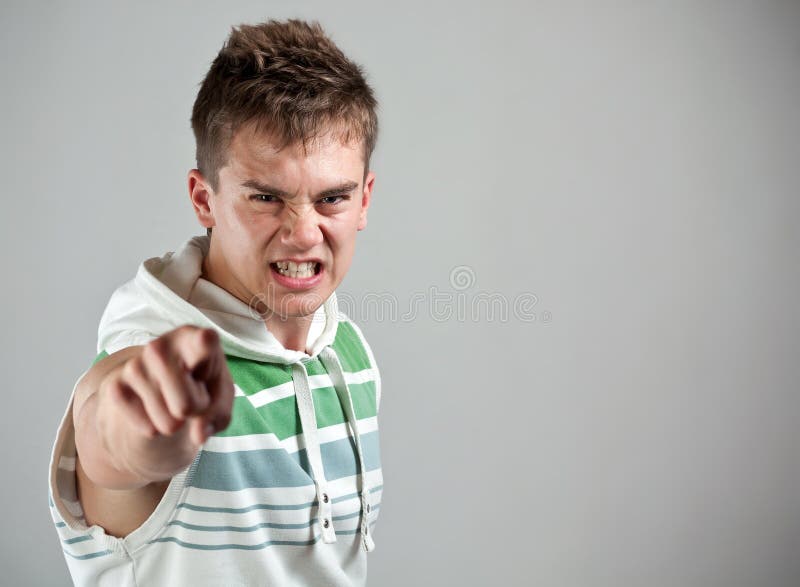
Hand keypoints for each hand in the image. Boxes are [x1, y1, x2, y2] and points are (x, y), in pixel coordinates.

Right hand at [95, 325, 233, 480]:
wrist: (159, 396)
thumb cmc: (199, 390)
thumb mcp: (220, 401)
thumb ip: (218, 415)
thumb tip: (198, 433)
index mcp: (193, 340)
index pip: (203, 341)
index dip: (204, 342)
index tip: (205, 338)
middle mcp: (161, 347)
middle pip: (188, 405)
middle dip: (195, 413)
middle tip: (193, 397)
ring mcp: (134, 366)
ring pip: (169, 421)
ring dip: (175, 422)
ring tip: (171, 401)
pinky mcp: (114, 387)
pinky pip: (149, 429)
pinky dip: (155, 429)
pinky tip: (153, 409)